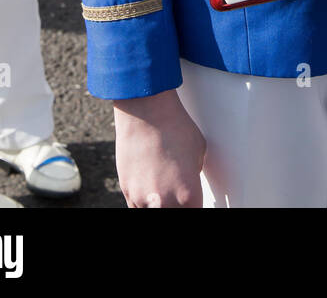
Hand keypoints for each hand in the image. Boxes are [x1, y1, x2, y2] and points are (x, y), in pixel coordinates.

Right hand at [114, 91, 204, 207]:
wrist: (145, 110)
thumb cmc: (174, 125)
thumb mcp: (199, 152)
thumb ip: (194, 176)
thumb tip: (188, 182)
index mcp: (189, 194)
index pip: (195, 214)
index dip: (195, 206)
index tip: (193, 202)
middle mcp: (165, 202)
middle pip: (174, 216)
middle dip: (179, 207)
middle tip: (180, 198)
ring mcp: (143, 199)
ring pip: (155, 214)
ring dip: (161, 206)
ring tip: (165, 193)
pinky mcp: (127, 192)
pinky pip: (137, 209)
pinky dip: (145, 205)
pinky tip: (151, 196)